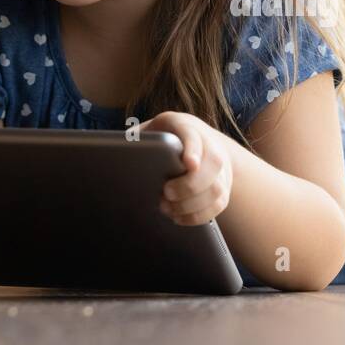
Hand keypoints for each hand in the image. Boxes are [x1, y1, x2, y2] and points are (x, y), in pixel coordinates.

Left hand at [136, 111, 233, 226]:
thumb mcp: (152, 129)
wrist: (200, 142)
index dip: (193, 149)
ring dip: (193, 204)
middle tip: (166, 194)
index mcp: (188, 127)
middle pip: (213, 164)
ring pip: (217, 188)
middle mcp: (210, 145)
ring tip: (168, 209)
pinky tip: (179, 217)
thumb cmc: (166, 137)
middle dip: (190, 185)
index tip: (188, 164)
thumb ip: (138, 137)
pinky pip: (219, 205)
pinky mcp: (224, 186)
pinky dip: (199, 215)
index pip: (195, 135)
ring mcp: (221, 167)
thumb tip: (119, 150)